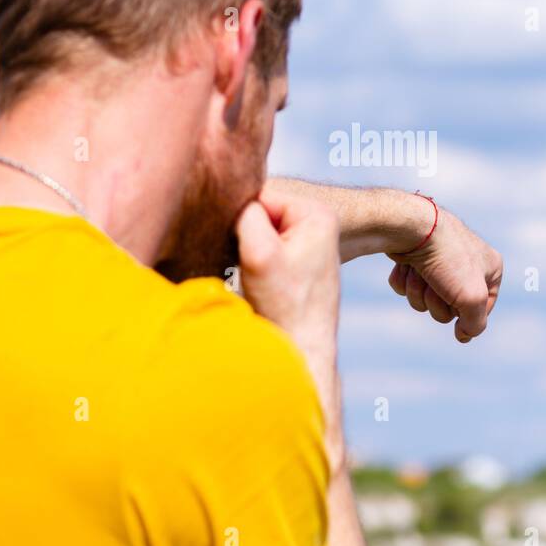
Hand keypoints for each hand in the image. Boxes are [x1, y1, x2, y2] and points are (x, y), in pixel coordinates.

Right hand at [235, 184, 341, 363]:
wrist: (300, 353)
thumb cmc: (285, 308)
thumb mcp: (260, 253)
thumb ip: (246, 214)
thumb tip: (228, 195)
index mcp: (316, 213)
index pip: (259, 192)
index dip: (239, 217)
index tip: (239, 246)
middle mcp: (316, 223)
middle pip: (258, 211)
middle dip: (242, 233)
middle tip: (244, 262)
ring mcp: (306, 243)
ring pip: (256, 231)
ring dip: (244, 248)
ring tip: (252, 274)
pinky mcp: (294, 263)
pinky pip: (262, 248)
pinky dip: (250, 261)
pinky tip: (254, 281)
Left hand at [387, 203, 501, 343]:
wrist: (410, 228)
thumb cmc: (448, 259)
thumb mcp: (473, 298)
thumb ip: (475, 324)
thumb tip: (464, 335)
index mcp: (490, 267)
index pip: (484, 308)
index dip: (467, 313)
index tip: (458, 305)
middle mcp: (467, 263)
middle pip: (451, 308)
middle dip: (437, 301)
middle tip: (436, 283)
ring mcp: (438, 261)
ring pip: (426, 299)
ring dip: (418, 292)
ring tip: (419, 272)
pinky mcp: (413, 258)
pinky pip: (407, 287)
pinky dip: (403, 281)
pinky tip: (406, 266)